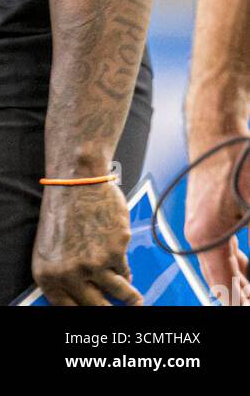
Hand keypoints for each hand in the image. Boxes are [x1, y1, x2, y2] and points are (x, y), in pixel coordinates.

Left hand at [33, 182, 142, 305]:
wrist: (76, 179)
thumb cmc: (62, 210)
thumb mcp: (50, 247)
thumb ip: (63, 275)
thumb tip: (81, 300)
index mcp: (47, 274)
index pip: (67, 310)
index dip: (84, 315)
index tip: (96, 318)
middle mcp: (69, 274)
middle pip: (95, 308)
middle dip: (109, 313)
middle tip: (116, 315)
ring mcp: (93, 265)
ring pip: (119, 294)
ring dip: (130, 300)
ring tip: (137, 304)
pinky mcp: (115, 252)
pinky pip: (125, 272)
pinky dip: (126, 271)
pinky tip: (125, 267)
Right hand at [184, 135, 249, 306]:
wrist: (215, 134)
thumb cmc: (234, 161)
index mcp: (205, 238)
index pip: (224, 288)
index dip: (239, 302)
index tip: (248, 306)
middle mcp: (196, 237)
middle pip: (219, 282)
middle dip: (239, 295)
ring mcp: (198, 228)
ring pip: (219, 269)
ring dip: (238, 283)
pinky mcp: (204, 219)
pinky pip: (219, 254)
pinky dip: (234, 267)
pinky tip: (247, 271)